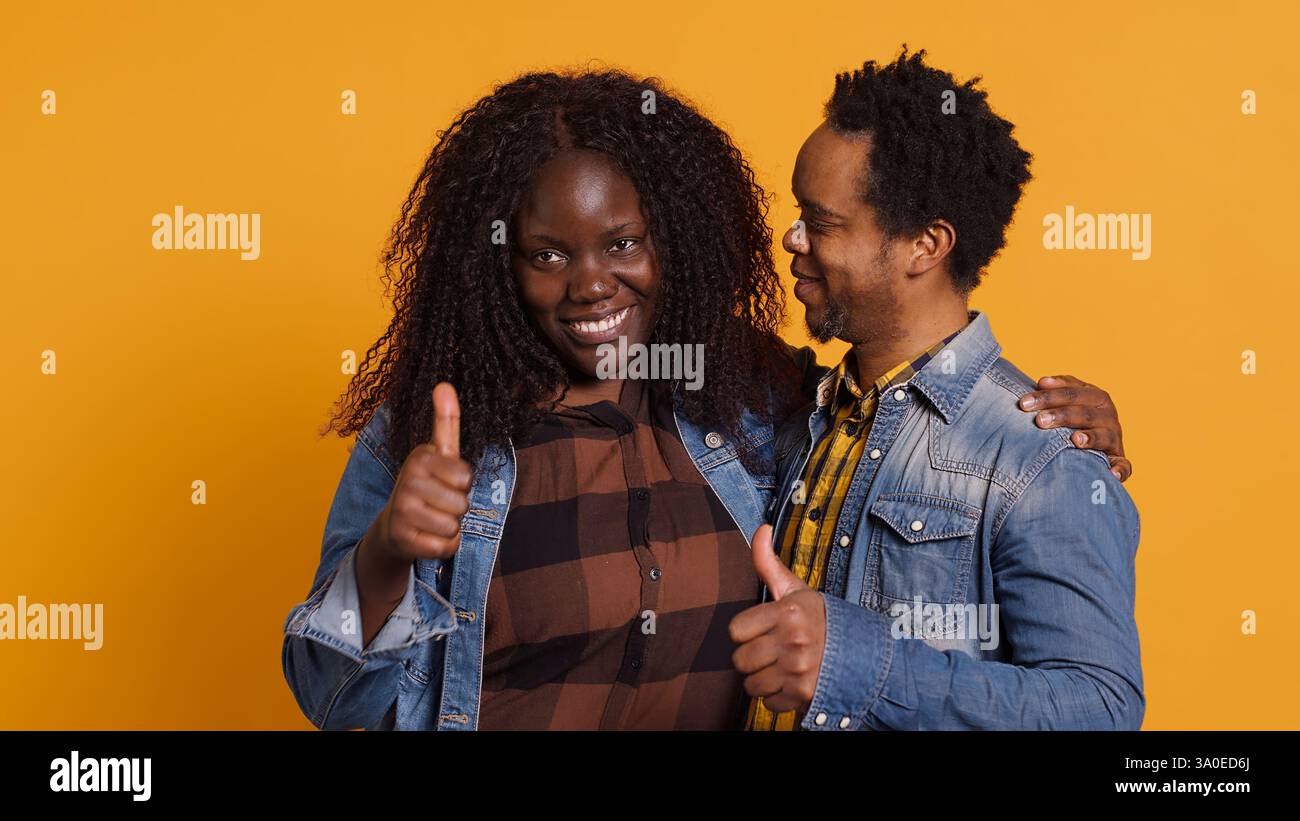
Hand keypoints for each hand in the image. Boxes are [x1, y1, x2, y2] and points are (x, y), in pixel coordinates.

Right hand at [374, 382, 472, 561]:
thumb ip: (446, 421)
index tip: (444, 481)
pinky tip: (427, 536)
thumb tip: (444, 384)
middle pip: (462, 504)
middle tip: (437, 503)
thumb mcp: (437, 453)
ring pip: (454, 526)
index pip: (466, 476)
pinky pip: (445, 546)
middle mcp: (406, 480)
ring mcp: (401, 510)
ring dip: (449, 527)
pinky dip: (443, 546)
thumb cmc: (425, 486)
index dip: (462, 484)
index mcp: (419, 457)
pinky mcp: (401, 538)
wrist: (394, 525)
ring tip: (431, 518)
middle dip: (456, 508)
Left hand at [729, 524, 826, 714]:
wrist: (860, 652)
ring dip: (761, 679)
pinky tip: (789, 683)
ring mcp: (799, 669)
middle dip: (751, 658)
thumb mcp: (796, 590)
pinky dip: (776, 698)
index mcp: (788, 611)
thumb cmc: (819, 619)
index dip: (745, 632)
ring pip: (751, 684)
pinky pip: (768, 702)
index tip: (761, 631)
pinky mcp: (804, 694)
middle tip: (770, 652)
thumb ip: (768, 562)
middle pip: (740, 660)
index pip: (736, 630)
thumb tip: (761, 527)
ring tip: (779, 667)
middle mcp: (793, 640)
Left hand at [1018, 374, 1131, 481]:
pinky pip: (1124, 465)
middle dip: (1061, 415)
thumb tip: (1041, 382)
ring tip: (1075, 440)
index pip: (1073, 392)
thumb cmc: (1068, 420)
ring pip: (1103, 435)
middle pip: (1085, 412)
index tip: (1026, 402)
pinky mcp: (1119, 459)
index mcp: (1094, 397)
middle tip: (1039, 421)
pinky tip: (1111, 474)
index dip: (1050, 395)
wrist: (1093, 446)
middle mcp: (1107, 414)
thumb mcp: (1064, 404)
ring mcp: (1114, 437)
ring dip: (1090, 438)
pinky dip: (1120, 469)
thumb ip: (1053, 394)